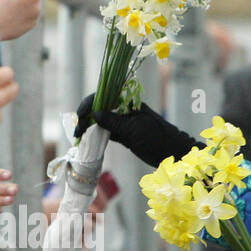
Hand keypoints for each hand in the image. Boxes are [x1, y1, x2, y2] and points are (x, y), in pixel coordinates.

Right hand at [73, 95, 197, 167]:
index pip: (103, 96)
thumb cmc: (157, 139)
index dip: (89, 104)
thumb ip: (114, 121)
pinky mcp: (123, 134)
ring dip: (89, 127)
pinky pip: (106, 131)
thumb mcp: (134, 130)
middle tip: (78, 132)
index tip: (80, 117)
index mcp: (128, 102)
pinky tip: (88, 140)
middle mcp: (124, 109)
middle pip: (99, 107)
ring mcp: (123, 121)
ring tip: (79, 137)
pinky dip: (96, 135)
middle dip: (86, 117)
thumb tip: (95, 114)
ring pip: (101, 120)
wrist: (172, 154)